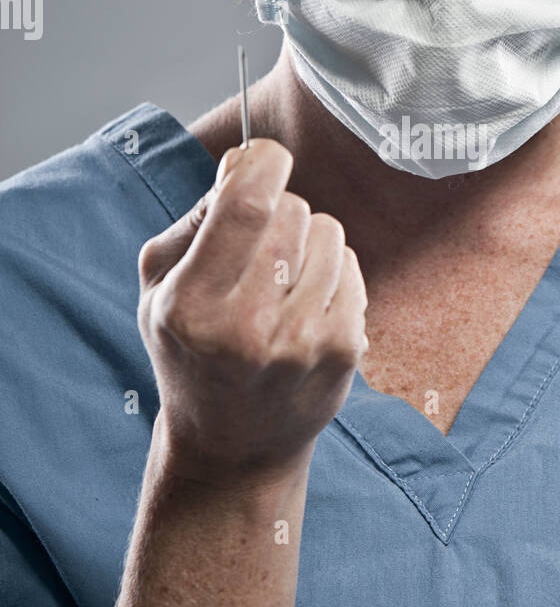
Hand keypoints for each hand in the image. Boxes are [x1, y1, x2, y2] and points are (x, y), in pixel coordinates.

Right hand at [137, 139, 367, 485]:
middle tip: (259, 247)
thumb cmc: (191, 351)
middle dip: (278, 209)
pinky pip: (351, 267)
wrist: (233, 446)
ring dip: (307, 242)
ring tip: (281, 282)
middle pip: (292, 211)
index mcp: (193, 307)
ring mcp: (304, 343)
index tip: (262, 160)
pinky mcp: (344, 350)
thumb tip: (246, 161)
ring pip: (329, 234)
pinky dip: (331, 273)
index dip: (262, 164)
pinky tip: (305, 306)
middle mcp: (249, 329)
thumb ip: (197, 217)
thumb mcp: (162, 287)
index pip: (248, 204)